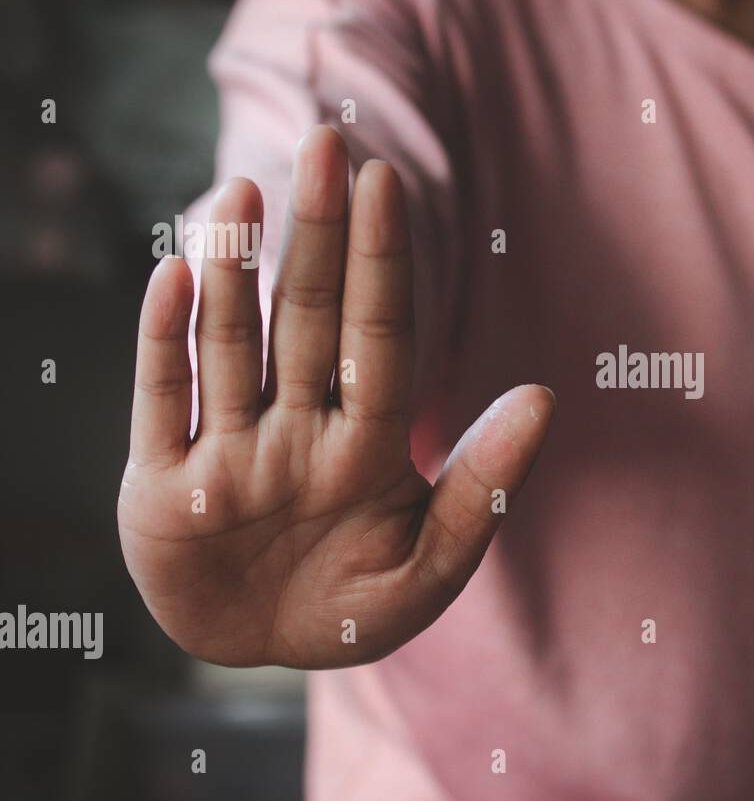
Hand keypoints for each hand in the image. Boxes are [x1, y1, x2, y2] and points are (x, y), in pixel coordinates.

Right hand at [118, 126, 553, 667]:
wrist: (265, 658)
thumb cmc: (355, 610)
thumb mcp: (433, 565)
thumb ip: (485, 485)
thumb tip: (545, 396)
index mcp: (366, 446)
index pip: (380, 336)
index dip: (383, 262)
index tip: (385, 180)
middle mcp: (297, 431)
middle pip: (308, 319)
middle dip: (317, 236)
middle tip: (324, 142)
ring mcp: (229, 453)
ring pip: (231, 345)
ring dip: (235, 272)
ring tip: (242, 192)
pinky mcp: (162, 487)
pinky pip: (161, 402)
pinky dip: (163, 343)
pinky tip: (175, 275)